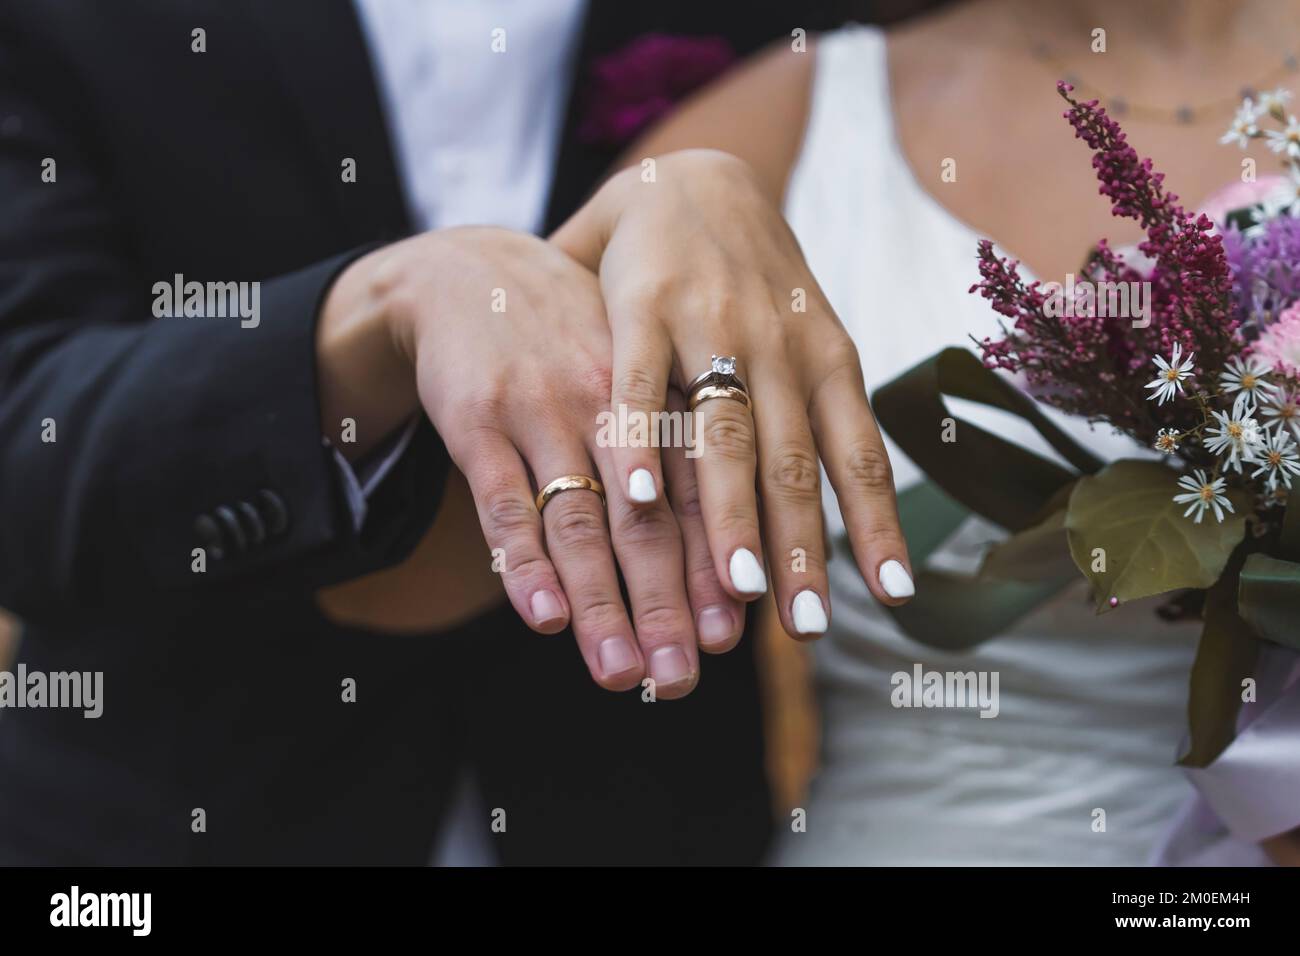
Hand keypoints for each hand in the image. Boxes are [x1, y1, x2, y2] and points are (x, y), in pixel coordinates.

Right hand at [317, 226, 742, 696]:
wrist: (470, 272)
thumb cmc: (570, 338)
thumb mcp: (631, 369)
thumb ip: (666, 442)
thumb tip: (721, 538)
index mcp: (657, 394)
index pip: (695, 494)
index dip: (713, 565)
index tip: (732, 636)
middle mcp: (610, 405)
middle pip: (647, 520)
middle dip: (667, 604)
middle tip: (683, 676)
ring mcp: (542, 412)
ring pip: (579, 522)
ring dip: (602, 604)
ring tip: (622, 673)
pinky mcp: (478, 422)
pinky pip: (503, 503)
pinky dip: (524, 563)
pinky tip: (543, 616)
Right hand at [551, 150, 914, 639]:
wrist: (693, 176)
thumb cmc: (751, 281)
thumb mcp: (806, 336)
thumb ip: (815, 415)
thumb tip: (840, 518)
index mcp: (825, 358)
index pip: (857, 457)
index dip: (876, 528)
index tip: (894, 597)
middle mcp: (779, 345)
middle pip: (795, 462)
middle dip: (801, 548)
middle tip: (806, 626)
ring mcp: (710, 323)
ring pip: (726, 433)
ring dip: (735, 514)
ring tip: (738, 587)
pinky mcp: (641, 304)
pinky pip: (640, 383)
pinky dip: (642, 441)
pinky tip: (641, 500)